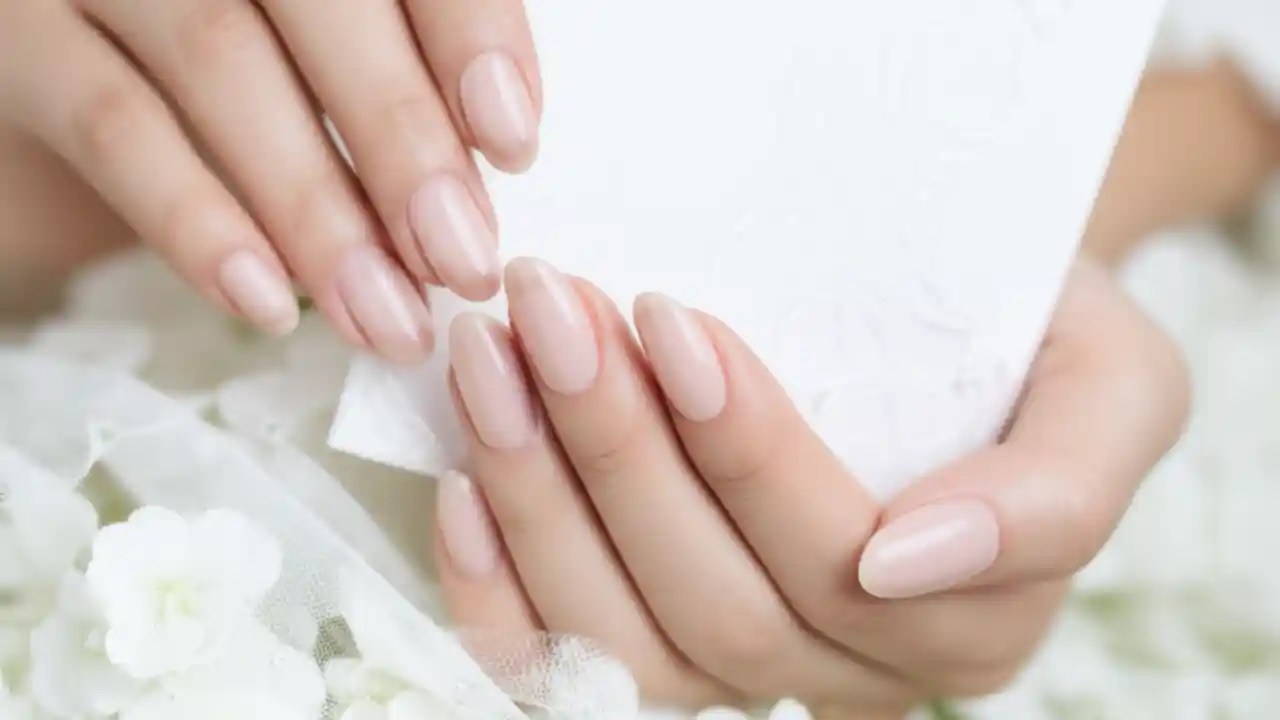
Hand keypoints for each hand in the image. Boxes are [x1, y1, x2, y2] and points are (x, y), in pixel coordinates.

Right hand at [0, 0, 539, 360]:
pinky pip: (114, 128)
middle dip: (404, 140)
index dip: (469, 34)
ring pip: (220, 63)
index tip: (515, 140)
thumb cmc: (238, 48)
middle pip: (320, 1)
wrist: (74, 49)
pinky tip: (269, 304)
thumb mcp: (319, 37)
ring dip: (318, 207)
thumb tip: (488, 160)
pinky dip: (198, 224)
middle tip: (463, 259)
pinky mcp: (17, 43)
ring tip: (387, 314)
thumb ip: (396, 60)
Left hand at [434, 258, 1188, 715]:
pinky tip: (466, 483)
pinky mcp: (660, 660)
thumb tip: (906, 560)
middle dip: (618, 449)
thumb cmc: (1029, 345)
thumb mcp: (1114, 383)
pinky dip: (500, 589)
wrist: (964, 341)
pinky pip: (568, 670)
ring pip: (631, 642)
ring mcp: (754, 677)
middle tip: (552, 306)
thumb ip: (1061, 488)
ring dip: (542, 498)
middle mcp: (859, 670)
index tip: (673, 322)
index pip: (841, 559)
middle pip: (721, 602)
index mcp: (970, 617)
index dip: (747, 451)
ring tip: (494, 360)